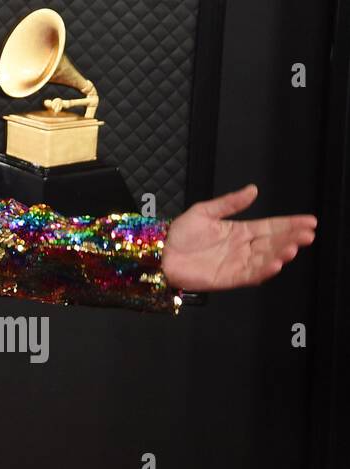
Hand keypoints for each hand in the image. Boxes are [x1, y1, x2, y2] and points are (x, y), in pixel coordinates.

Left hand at [161, 184, 316, 291]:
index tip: (309, 221)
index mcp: (240, 231)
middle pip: (273, 243)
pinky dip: (264, 269)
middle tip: (308, 234)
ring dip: (281, 254)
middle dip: (292, 238)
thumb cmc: (179, 234)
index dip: (290, 224)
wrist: (160, 253)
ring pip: (266, 259)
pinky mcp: (229, 278)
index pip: (271, 227)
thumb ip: (230, 203)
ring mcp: (238, 263)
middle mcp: (243, 248)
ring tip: (294, 247)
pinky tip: (276, 263)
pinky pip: (251, 274)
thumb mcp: (205, 211)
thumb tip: (253, 189)